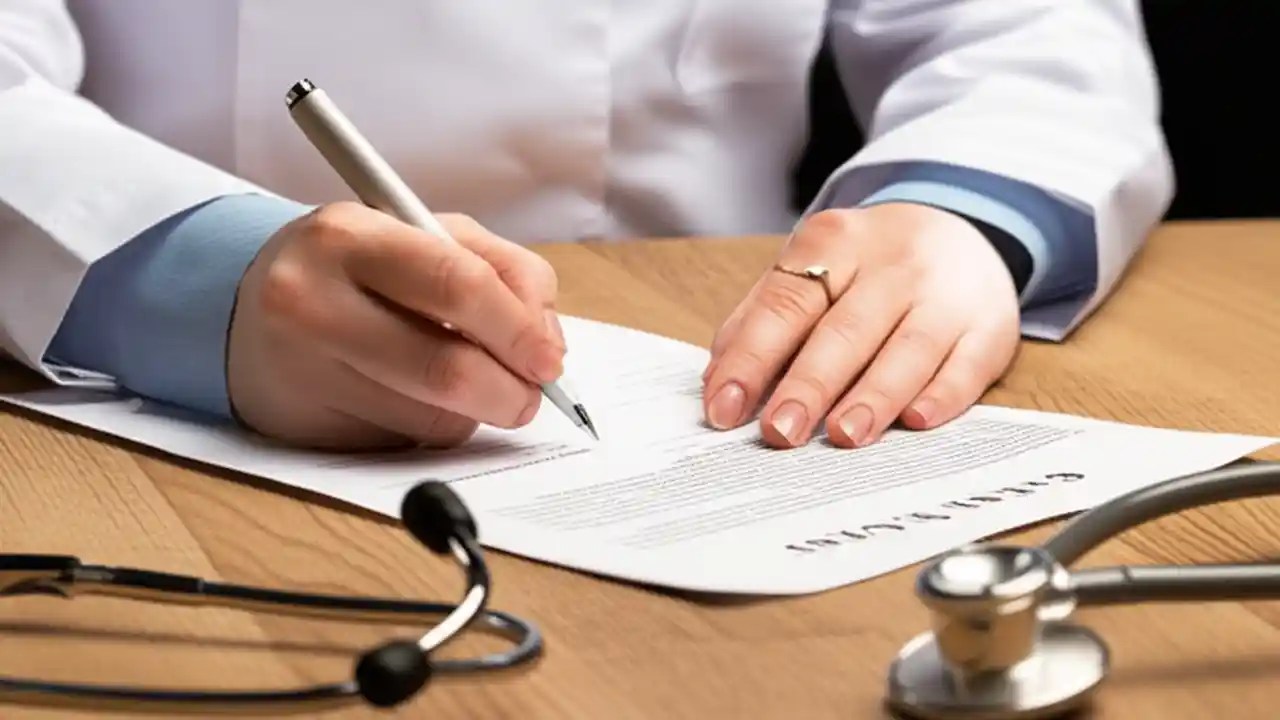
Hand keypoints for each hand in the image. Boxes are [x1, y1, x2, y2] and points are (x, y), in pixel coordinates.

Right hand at [227, 202, 565, 449]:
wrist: (246, 311)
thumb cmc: (358, 269)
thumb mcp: (424, 235)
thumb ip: (501, 268)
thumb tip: (546, 341)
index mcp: (348, 237)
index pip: (457, 285)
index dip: (519, 329)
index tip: (550, 358)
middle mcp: (312, 303)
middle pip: (446, 369)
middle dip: (510, 391)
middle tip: (530, 395)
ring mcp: (303, 372)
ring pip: (432, 418)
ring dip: (475, 411)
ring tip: (469, 383)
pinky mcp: (305, 428)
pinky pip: (405, 442)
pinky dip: (435, 427)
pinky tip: (415, 398)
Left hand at [702, 203, 1020, 448]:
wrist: (961, 231)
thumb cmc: (867, 269)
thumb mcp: (812, 271)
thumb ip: (760, 320)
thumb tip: (717, 381)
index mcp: (835, 242)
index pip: (784, 304)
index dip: (751, 358)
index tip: (723, 407)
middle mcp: (893, 263)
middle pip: (845, 330)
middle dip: (809, 384)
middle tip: (779, 432)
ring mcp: (947, 294)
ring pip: (908, 348)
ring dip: (874, 396)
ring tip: (842, 436)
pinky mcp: (990, 327)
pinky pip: (967, 365)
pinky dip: (943, 394)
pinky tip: (917, 420)